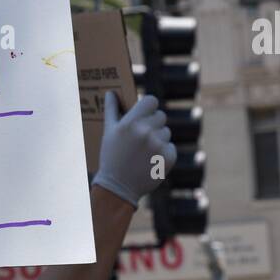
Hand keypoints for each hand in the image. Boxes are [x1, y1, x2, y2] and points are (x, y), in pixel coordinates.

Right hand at [91, 91, 175, 205]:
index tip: (144, 113)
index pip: (151, 101)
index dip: (149, 107)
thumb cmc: (111, 157)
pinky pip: (170, 147)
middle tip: (141, 137)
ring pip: (166, 132)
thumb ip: (111, 110)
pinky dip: (162, 153)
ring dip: (157, 139)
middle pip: (160, 116)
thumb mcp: (108, 132)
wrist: (118, 187)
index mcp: (131, 123)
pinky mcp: (169, 157)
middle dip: (152, 124)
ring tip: (143, 152)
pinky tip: (150, 160)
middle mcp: (146, 132)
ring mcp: (158, 145)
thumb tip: (111, 92)